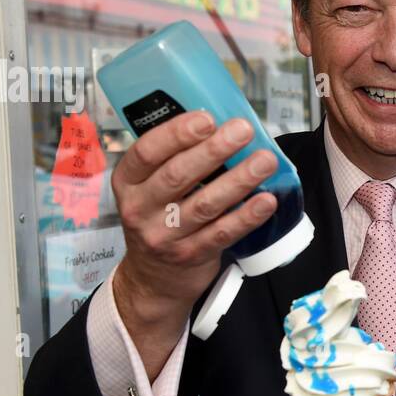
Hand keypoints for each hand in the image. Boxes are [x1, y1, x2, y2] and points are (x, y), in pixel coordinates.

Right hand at [111, 112, 277, 315]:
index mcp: (128, 182)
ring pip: (205, 204)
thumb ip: (174, 159)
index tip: (207, 118)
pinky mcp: (191, 256)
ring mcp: (165, 236)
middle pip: (178, 175)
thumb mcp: (150, 187)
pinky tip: (266, 200)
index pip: (147, 152)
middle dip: (214, 150)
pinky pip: (223, 233)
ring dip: (238, 180)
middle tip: (243, 131)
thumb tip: (223, 126)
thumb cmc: (160, 217)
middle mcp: (140, 209)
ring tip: (265, 161)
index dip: (177, 133)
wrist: (154, 277)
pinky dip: (247, 216)